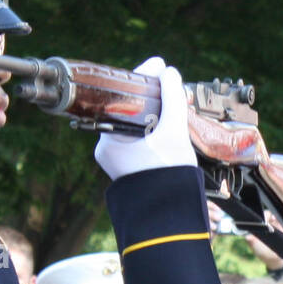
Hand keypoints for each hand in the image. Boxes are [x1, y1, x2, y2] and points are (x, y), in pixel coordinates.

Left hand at [94, 57, 197, 179]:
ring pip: (136, 123)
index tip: (159, 66)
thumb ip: (172, 99)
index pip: (122, 96)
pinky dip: (154, 128)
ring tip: (174, 101)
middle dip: (152, 95)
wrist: (169, 217)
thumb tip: (169, 73)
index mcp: (108, 138)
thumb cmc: (167, 178)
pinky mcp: (130, 167)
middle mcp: (108, 148)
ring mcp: (118, 159)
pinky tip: (170, 122)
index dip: (143, 78)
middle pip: (130, 108)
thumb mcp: (174, 132)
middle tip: (170, 83)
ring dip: (155, 111)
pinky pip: (140, 138)